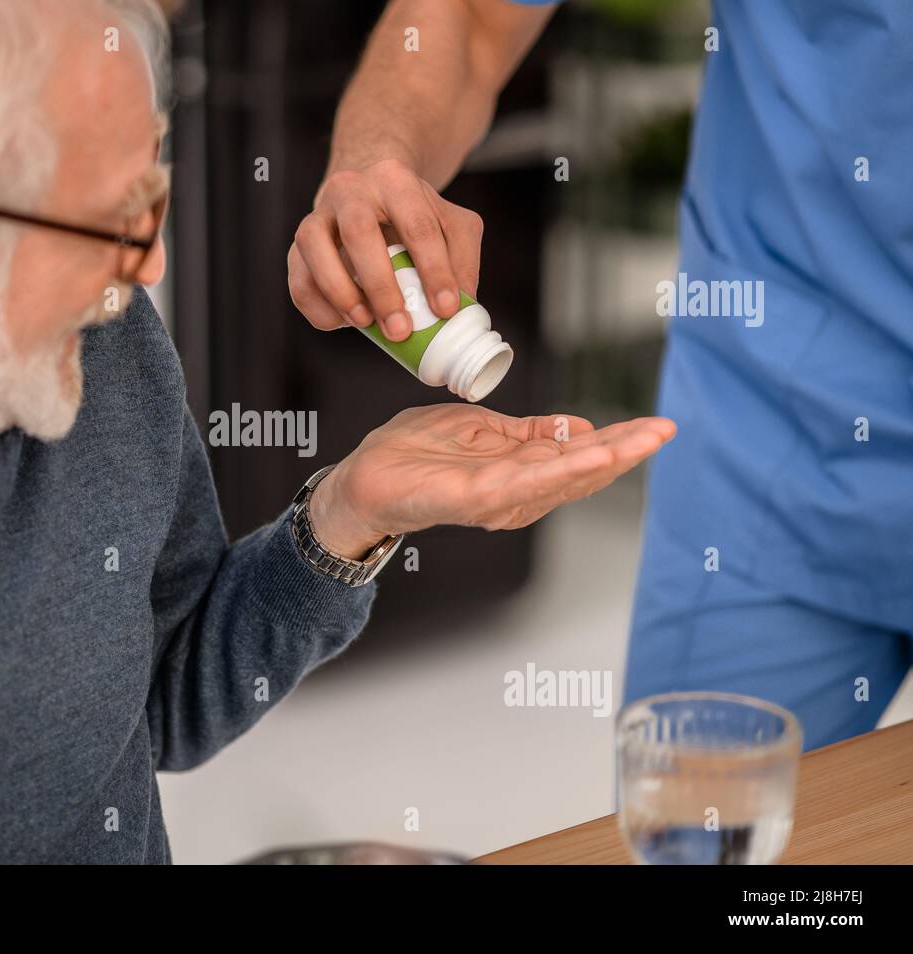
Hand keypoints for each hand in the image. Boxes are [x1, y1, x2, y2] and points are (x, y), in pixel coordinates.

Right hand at [288, 159, 483, 341]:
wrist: (370, 196)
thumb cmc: (412, 215)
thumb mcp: (450, 225)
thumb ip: (462, 260)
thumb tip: (461, 309)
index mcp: (395, 180)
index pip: (417, 225)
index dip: (434, 270)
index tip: (445, 309)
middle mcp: (351, 189)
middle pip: (359, 232)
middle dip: (380, 286)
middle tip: (400, 328)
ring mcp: (318, 214)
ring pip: (315, 247)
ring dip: (341, 292)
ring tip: (366, 323)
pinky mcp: (298, 245)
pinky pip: (298, 277)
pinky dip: (318, 306)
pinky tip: (343, 321)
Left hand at [308, 405, 676, 558]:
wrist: (363, 477)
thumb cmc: (414, 452)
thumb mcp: (481, 428)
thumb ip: (529, 432)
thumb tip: (581, 426)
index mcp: (520, 472)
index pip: (579, 456)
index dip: (620, 442)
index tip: (657, 426)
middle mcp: (516, 492)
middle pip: (580, 472)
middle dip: (624, 451)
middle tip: (663, 430)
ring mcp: (496, 498)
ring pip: (560, 478)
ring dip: (602, 459)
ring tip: (640, 439)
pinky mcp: (473, 498)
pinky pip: (521, 483)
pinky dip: (556, 470)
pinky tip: (585, 454)